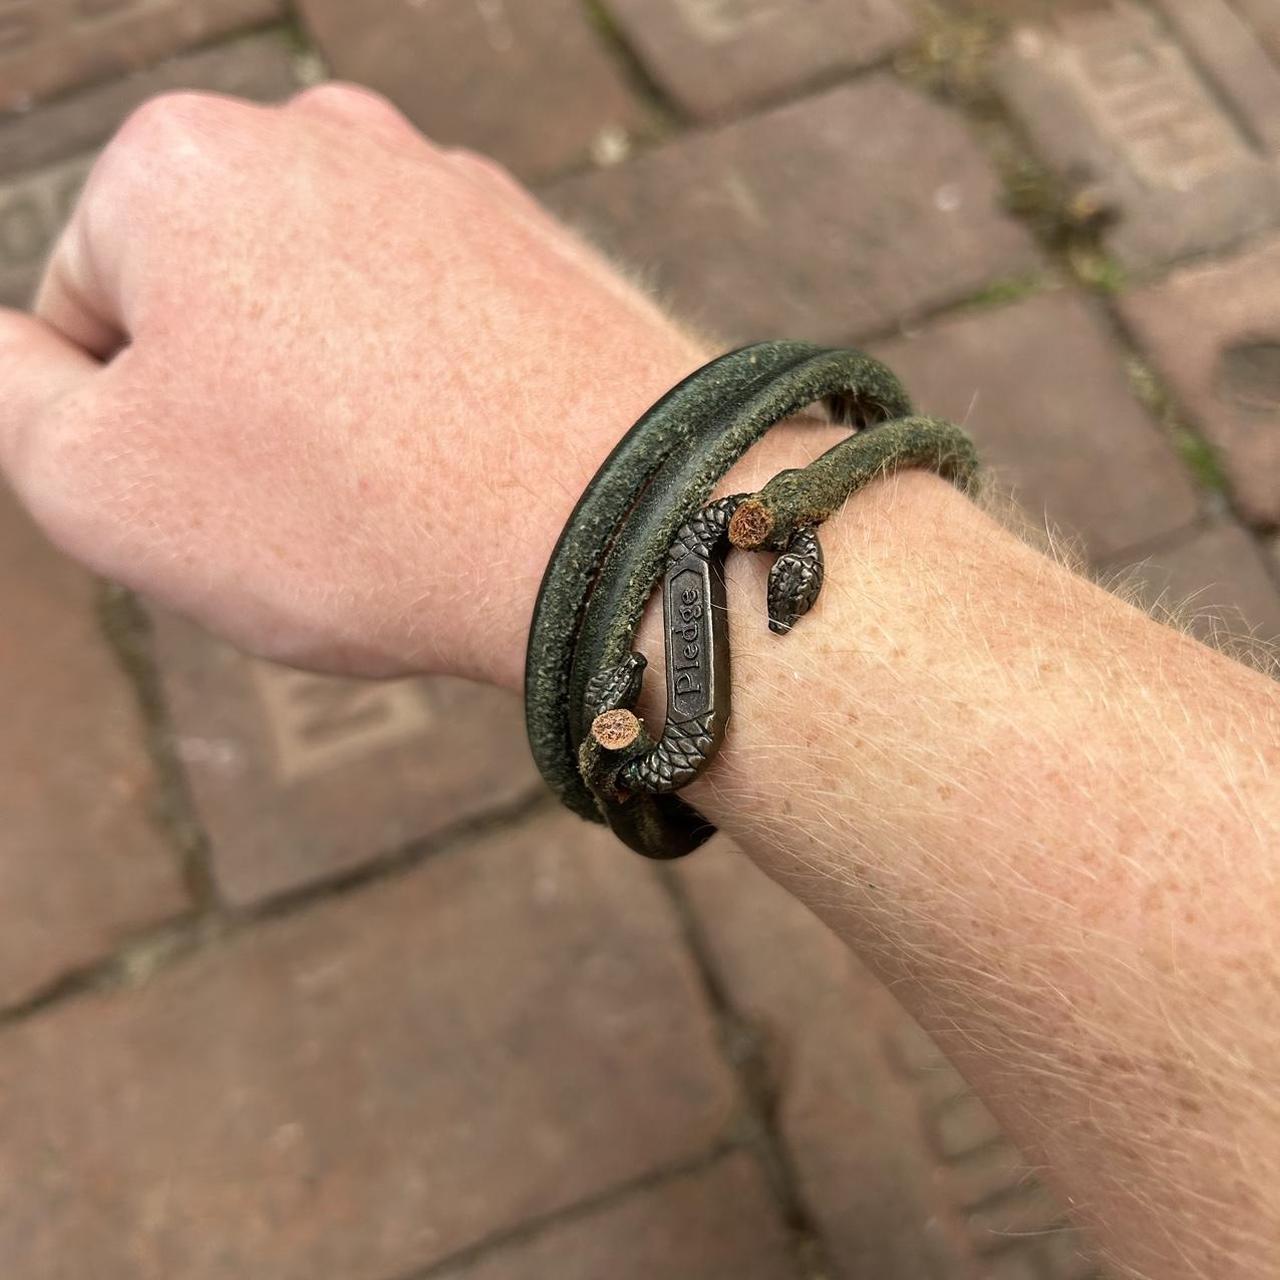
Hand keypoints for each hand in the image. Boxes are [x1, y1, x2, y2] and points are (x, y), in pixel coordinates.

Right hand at [0, 85, 705, 682]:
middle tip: (315, 504)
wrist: (612, 525)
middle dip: (238, 410)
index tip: (221, 494)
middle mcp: (319, 137)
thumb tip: (18, 349)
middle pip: (218, 308)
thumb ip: (11, 398)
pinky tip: (469, 463)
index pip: (86, 313)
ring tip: (398, 489)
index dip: (132, 433)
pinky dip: (434, 400)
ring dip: (340, 409)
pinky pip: (437, 337)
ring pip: (332, 325)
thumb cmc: (347, 511)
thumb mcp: (100, 487)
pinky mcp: (538, 246)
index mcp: (180, 164)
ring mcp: (446, 184)